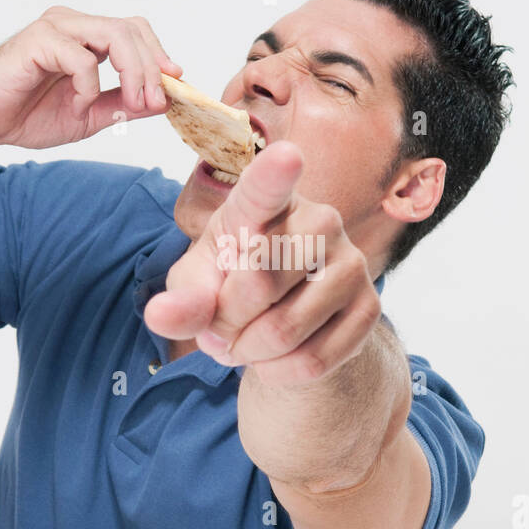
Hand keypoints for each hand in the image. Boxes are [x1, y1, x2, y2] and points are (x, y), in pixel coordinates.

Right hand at [0, 6, 181, 148]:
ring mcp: (55, 28)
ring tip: (133, 103)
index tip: (175, 86)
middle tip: (155, 103)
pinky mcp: (38, 41)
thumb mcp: (89, 116)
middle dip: (151, 69)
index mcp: (85, 38)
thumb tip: (161, 101)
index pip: (135, 32)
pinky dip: (89, 85)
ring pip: (114, 35)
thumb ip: (123, 106)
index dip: (159, 56)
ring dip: (133, 72)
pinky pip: (82, 58)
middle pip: (131, 30)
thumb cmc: (26, 114)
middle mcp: (72, 25)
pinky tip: (78, 102)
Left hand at [143, 141, 381, 386]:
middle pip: (256, 285)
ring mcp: (352, 263)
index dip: (275, 173)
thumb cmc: (231, 283)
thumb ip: (181, 298)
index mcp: (267, 202)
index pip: (267, 188)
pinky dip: (278, 373)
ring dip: (248, 353)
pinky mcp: (370, 309)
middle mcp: (319, 221)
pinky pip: (311, 361)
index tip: (287, 155)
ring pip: (282, 331)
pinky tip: (274, 358)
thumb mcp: (197, 285)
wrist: (287, 318)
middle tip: (220, 327)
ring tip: (243, 343)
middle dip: (224, 323)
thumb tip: (159, 316)